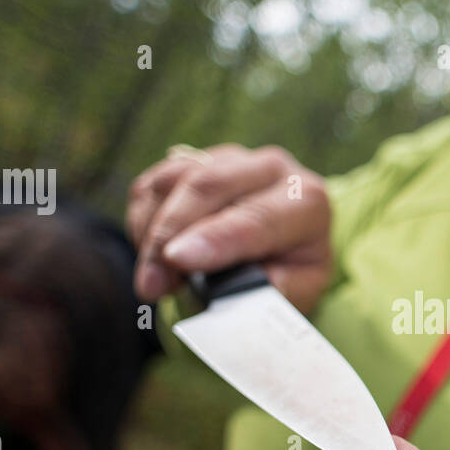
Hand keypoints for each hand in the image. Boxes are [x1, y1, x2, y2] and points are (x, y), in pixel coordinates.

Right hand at [126, 144, 332, 313]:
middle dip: (169, 236)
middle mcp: (269, 168)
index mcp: (306, 200)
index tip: (178, 260)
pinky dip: (143, 224)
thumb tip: (236, 291)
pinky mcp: (191, 161)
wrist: (286, 241)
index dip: (215, 238)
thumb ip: (275, 288)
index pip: (257, 217)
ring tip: (154, 281)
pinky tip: (154, 256)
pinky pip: (152, 186)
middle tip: (151, 284)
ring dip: (152, 234)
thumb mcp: (300, 287)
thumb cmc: (292, 267)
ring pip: (172, 183)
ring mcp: (228, 159)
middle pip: (207, 186)